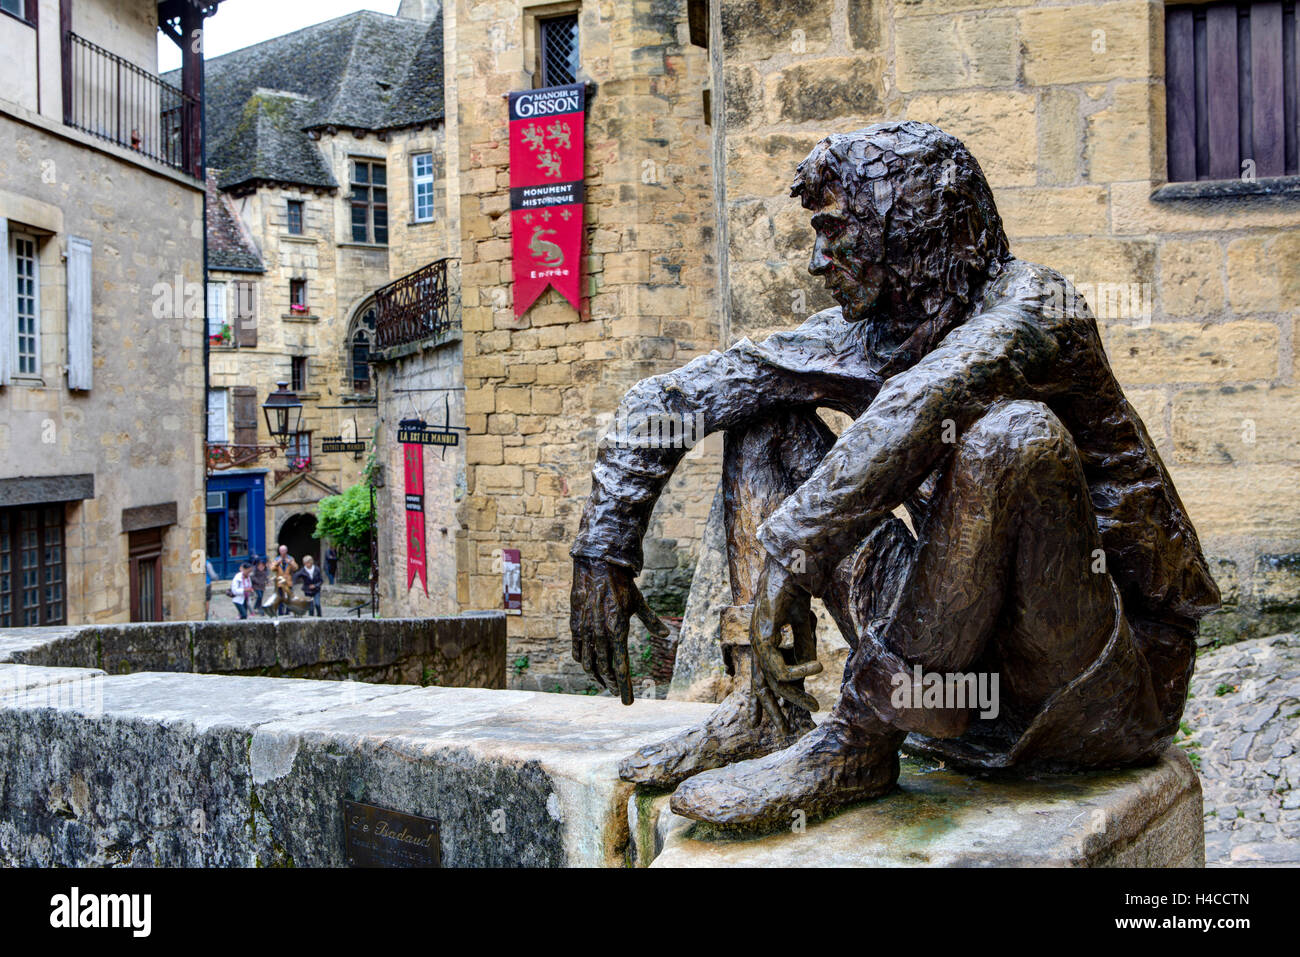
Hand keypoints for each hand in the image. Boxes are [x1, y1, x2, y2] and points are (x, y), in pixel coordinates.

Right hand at [570, 556, 668, 704]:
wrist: (597, 564)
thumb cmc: (622, 585)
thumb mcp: (638, 603)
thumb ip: (651, 621)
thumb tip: (666, 635)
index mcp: (619, 629)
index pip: (622, 666)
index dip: (624, 686)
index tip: (627, 701)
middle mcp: (601, 632)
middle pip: (605, 668)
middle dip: (612, 684)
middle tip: (617, 693)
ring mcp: (586, 629)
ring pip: (589, 662)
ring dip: (597, 676)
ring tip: (605, 683)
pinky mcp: (575, 623)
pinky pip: (578, 649)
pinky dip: (583, 660)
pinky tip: (589, 666)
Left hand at [749, 557, 822, 732]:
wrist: (790, 568)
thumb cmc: (795, 593)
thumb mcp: (803, 629)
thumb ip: (803, 651)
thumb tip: (809, 675)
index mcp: (763, 643)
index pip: (759, 679)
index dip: (760, 702)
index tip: (763, 723)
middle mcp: (757, 644)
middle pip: (761, 687)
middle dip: (771, 712)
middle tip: (783, 732)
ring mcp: (757, 641)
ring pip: (773, 683)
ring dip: (795, 698)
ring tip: (815, 708)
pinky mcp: (763, 636)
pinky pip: (779, 668)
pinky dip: (799, 673)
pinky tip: (818, 670)